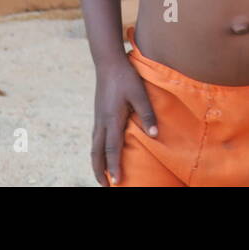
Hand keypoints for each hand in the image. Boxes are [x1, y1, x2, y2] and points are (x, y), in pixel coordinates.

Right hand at [91, 59, 156, 185]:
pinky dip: (97, 152)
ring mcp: (98, 119)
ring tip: (102, 176)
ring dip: (97, 163)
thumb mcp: (140, 94)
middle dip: (100, 172)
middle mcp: (102, 122)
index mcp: (112, 120)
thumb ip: (147, 114)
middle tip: (105, 187)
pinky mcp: (98, 114)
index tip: (116, 182)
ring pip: (94, 147)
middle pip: (97, 154)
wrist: (108, 63)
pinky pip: (95, 139)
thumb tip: (155, 135)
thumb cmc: (126, 77)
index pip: (111, 149)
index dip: (114, 167)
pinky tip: (102, 154)